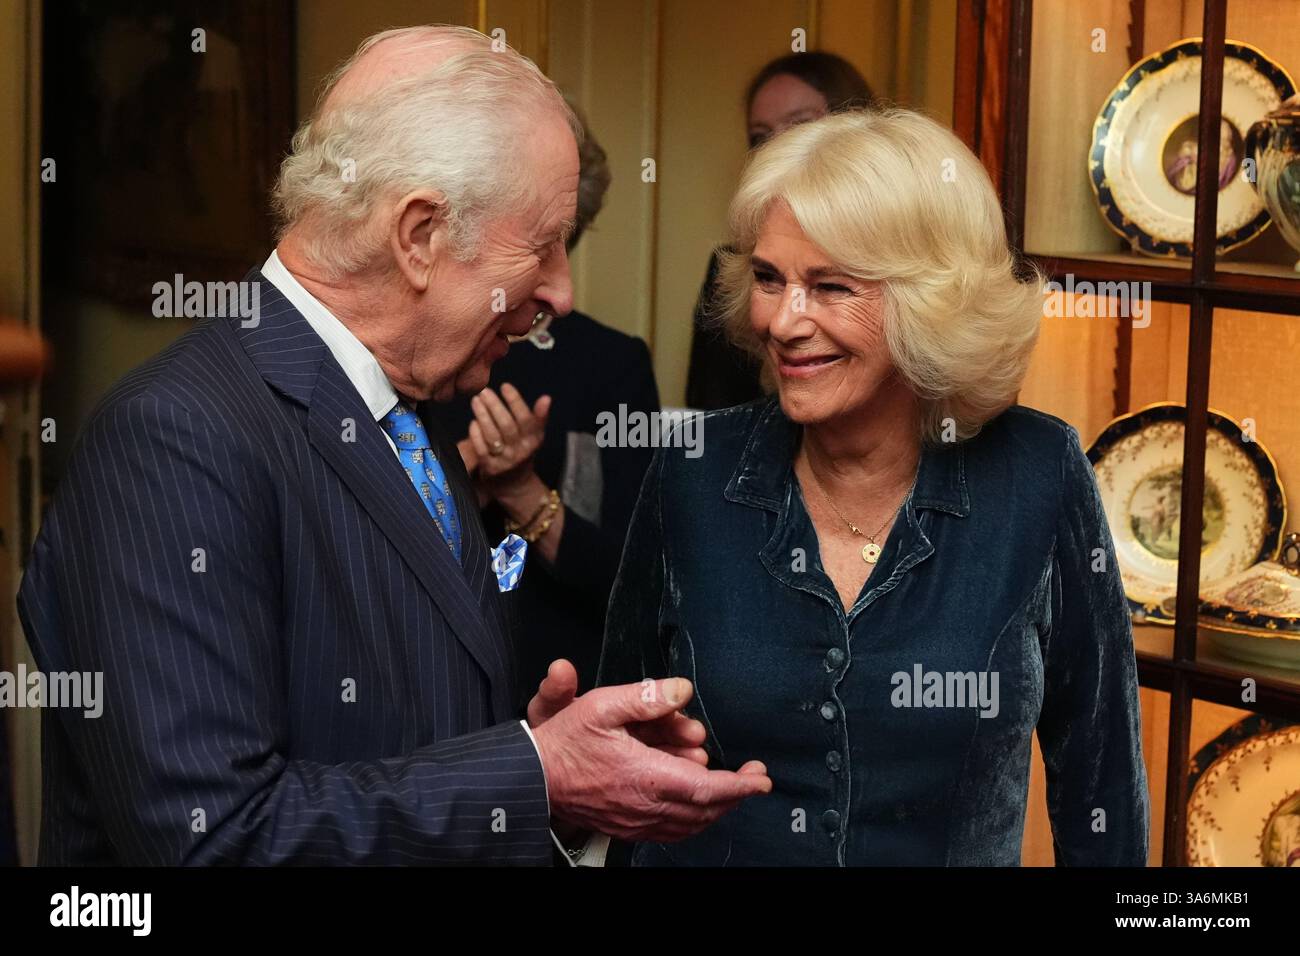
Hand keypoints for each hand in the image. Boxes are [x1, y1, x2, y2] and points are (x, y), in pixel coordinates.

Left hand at [468, 384, 549, 490]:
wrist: (515, 485)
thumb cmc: (523, 451)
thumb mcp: (535, 436)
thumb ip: (539, 417)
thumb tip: (546, 398)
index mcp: (533, 440)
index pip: (526, 418)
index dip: (515, 401)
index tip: (505, 386)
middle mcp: (520, 451)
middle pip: (507, 425)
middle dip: (495, 406)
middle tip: (484, 391)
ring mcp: (504, 461)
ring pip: (492, 436)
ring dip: (483, 416)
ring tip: (476, 400)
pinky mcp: (490, 468)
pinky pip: (481, 449)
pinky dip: (476, 434)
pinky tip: (473, 421)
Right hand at [531, 673, 771, 841]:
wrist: (534, 777)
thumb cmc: (565, 742)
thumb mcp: (601, 705)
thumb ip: (646, 696)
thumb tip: (683, 691)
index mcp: (645, 776)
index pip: (706, 787)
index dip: (739, 785)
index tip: (761, 778)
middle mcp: (646, 806)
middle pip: (706, 808)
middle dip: (735, 792)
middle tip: (753, 775)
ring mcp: (637, 822)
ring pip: (691, 823)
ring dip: (715, 805)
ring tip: (730, 785)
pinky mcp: (628, 828)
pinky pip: (672, 831)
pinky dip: (693, 818)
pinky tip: (696, 804)